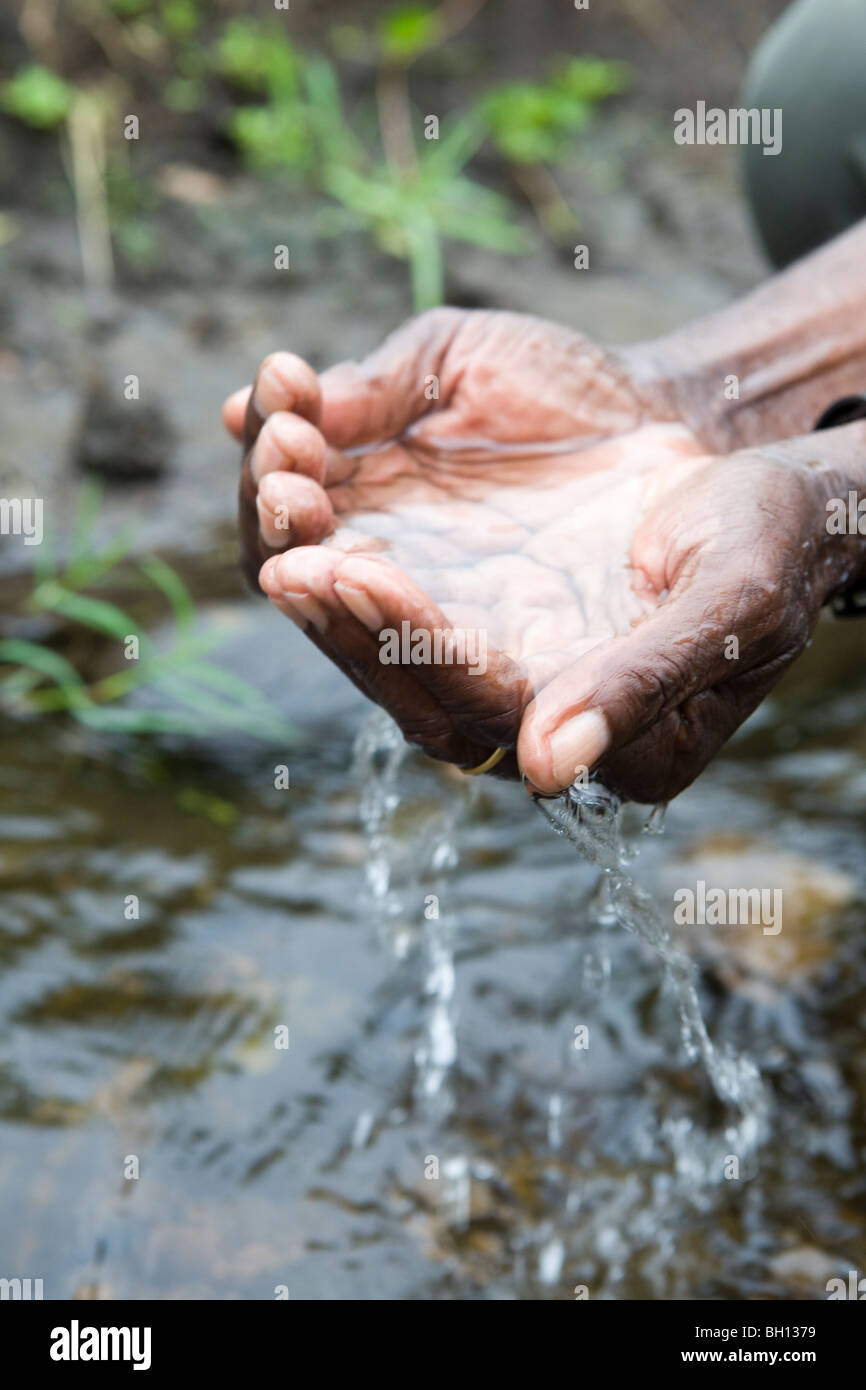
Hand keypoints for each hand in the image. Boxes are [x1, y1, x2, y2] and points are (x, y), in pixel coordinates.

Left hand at [224, 310, 839, 801]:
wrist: (750, 472)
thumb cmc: (765, 539)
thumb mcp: (729, 602)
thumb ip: (643, 683)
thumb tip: (548, 771)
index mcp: (587, 737)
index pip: (472, 707)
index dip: (407, 644)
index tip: (353, 568)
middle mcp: (512, 700)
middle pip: (391, 672)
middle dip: (331, 595)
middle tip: (284, 511)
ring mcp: (472, 638)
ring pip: (358, 613)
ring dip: (308, 535)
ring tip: (278, 456)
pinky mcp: (448, 579)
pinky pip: (362, 547)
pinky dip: (320, 482)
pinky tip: (279, 415)